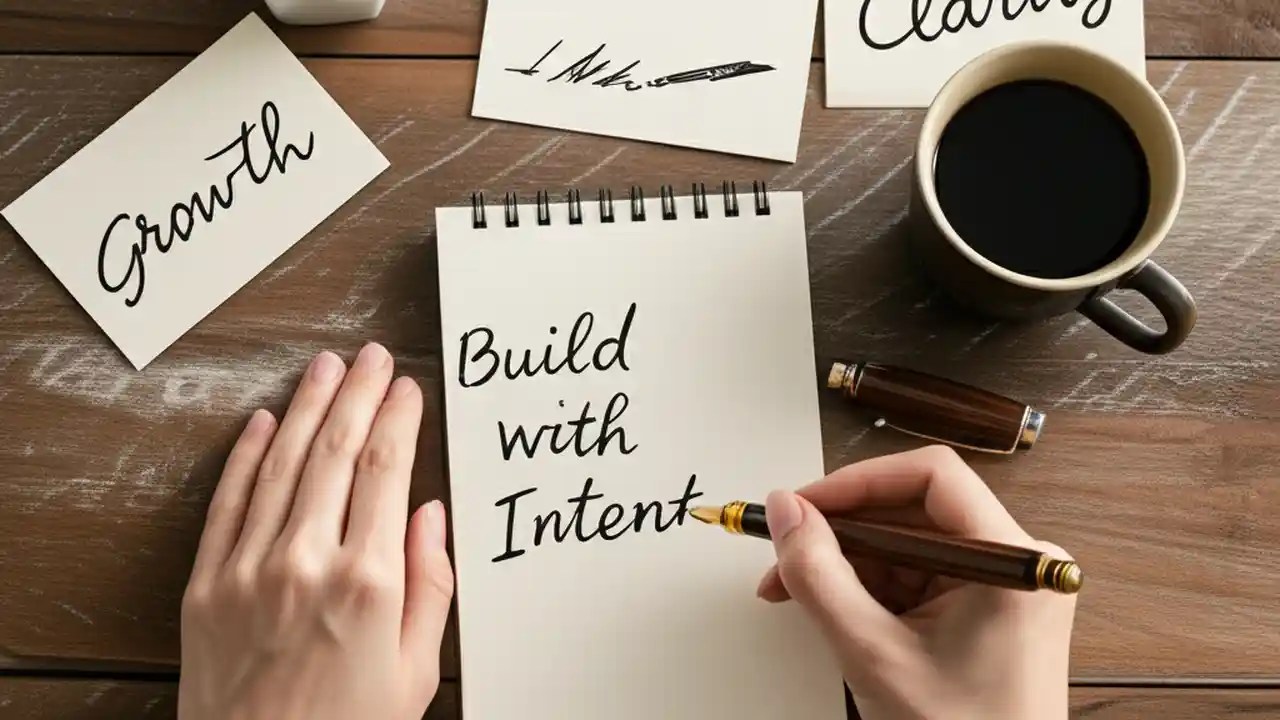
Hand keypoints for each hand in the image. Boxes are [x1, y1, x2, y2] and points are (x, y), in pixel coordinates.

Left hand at [179, 343, 453, 719]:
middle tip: (371, 357)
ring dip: (308, 407)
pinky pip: (230, 502)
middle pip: (338, 452)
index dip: (400, 418)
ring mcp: (251, 569)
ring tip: (325, 368)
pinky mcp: (208, 584)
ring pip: (284, 463)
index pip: (388, 471)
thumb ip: (430, 585)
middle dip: (359, 394)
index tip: (408, 389)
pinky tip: (266, 422)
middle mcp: (308, 562)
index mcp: (369, 581)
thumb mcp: (415, 671)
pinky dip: (247, 455)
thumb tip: (431, 516)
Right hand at [757, 446, 1076, 719]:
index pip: (933, 476)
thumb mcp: (873, 653)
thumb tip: (785, 512)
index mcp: (1013, 563)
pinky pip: (916, 574)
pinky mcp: (985, 606)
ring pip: (908, 542)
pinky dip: (868, 587)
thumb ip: (819, 576)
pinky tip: (831, 606)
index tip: (805, 504)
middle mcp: (1018, 563)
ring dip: (847, 561)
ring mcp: (1003, 585)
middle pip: (914, 508)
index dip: (858, 481)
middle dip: (841, 530)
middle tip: (785, 548)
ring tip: (795, 588)